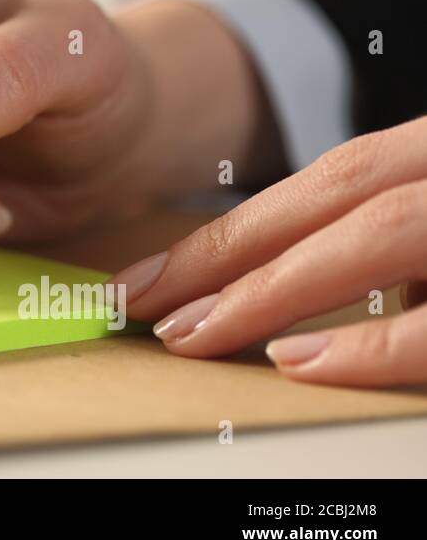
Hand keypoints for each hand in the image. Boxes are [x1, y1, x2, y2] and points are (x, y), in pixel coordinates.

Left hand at [116, 117, 426, 386]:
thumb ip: (404, 246)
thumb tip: (355, 287)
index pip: (334, 178)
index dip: (234, 228)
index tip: (146, 278)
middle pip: (337, 191)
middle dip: (224, 251)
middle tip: (138, 303)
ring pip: (378, 230)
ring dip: (273, 286)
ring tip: (188, 334)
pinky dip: (368, 344)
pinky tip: (294, 362)